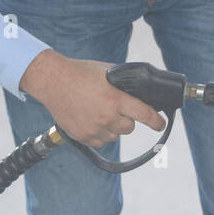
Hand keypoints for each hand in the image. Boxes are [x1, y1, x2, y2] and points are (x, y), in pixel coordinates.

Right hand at [19, 50, 166, 147]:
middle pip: (129, 128)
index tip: (161, 125)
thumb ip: (125, 82)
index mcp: (115, 99)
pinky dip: (100, 135)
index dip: (156, 121)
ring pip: (115, 136)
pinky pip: (100, 142)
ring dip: (114, 127)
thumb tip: (140, 87)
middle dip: (128, 120)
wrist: (53, 81)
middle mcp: (106, 116)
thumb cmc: (81, 73)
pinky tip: (93, 122)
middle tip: (118, 110)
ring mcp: (93, 128)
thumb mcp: (108, 72)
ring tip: (102, 113)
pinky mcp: (81, 136)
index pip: (144, 114)